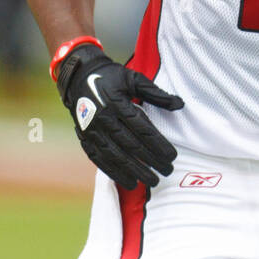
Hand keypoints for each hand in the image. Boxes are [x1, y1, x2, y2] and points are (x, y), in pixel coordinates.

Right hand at [55, 43, 184, 189]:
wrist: (78, 77)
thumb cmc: (111, 77)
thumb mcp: (133, 78)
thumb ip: (156, 93)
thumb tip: (180, 104)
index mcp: (117, 103)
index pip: (142, 128)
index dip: (158, 144)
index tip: (172, 156)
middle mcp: (103, 119)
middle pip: (131, 145)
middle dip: (151, 161)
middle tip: (167, 171)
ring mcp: (92, 131)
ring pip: (116, 156)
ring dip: (135, 171)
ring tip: (152, 181)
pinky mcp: (85, 139)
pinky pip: (100, 160)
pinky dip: (115, 173)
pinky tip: (129, 181)